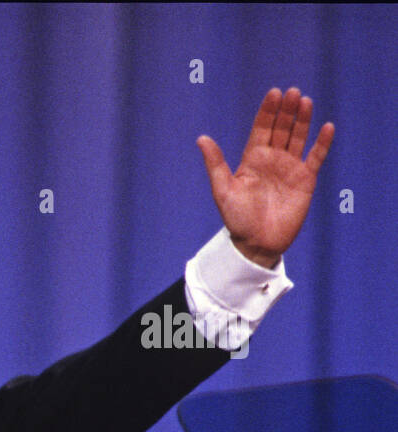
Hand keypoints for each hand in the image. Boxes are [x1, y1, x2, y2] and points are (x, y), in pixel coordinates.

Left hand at [197, 87, 333, 267]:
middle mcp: (272, 160)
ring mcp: (290, 168)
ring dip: (303, 120)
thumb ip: (215, 164)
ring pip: (298, 138)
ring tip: (306, 101)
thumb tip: (201, 138)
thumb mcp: (223, 190)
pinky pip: (316, 157)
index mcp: (252, 159)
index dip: (268, 112)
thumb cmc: (236, 218)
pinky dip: (322, 143)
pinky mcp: (305, 180)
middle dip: (286, 111)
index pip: (261, 129)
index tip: (274, 93)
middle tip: (292, 92)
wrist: (256, 243)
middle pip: (281, 129)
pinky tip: (326, 127)